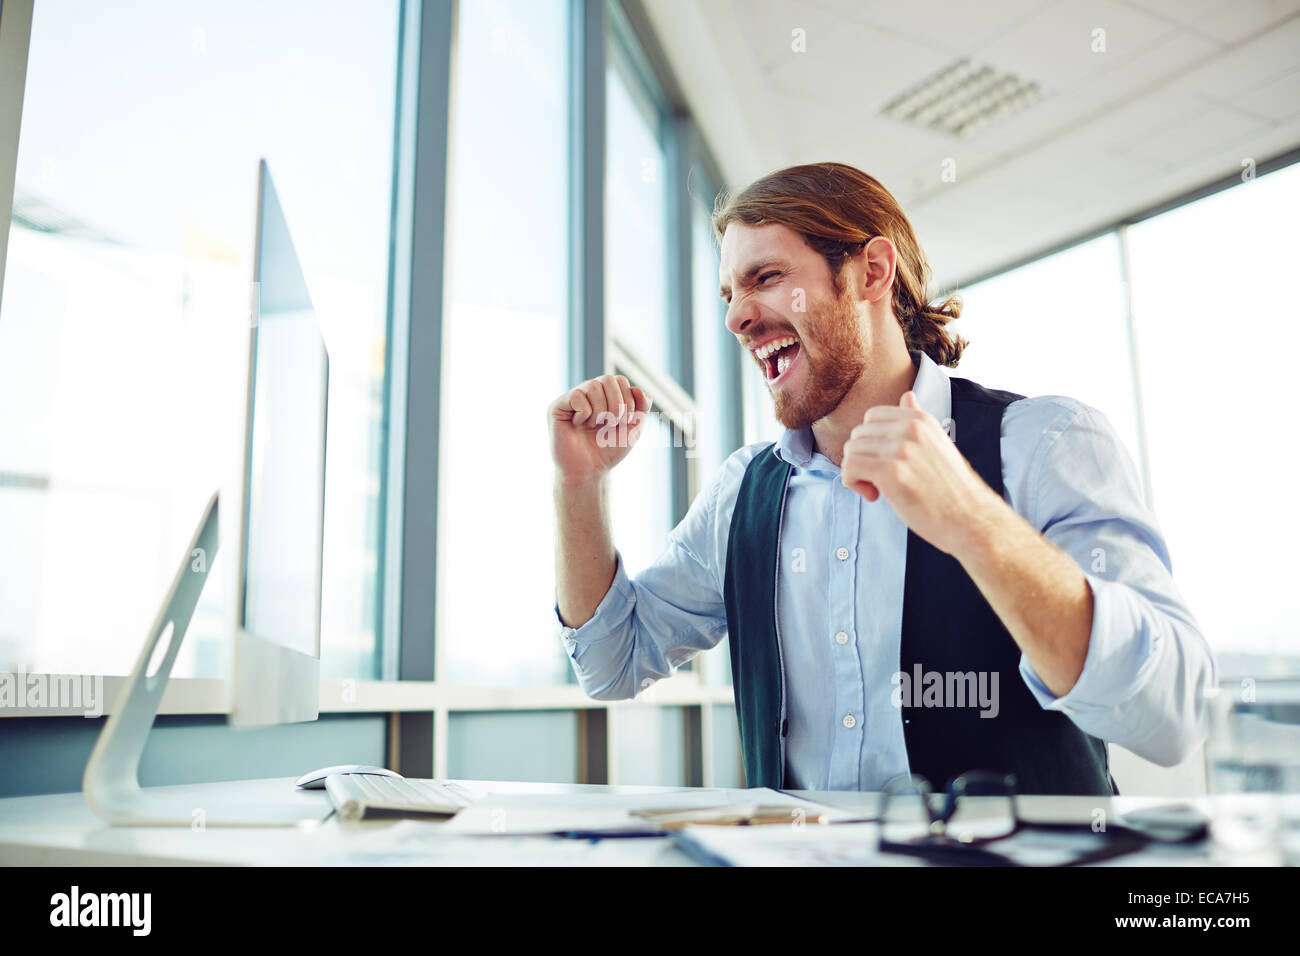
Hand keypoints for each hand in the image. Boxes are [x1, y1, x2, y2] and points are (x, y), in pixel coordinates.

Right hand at [549, 373, 651, 485]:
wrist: (589, 471)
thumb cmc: (608, 450)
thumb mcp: (633, 429)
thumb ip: (642, 407)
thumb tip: (640, 390)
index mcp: (605, 395)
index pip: (620, 380)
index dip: (628, 400)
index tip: (624, 422)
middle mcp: (588, 393)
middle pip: (608, 379)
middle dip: (617, 405)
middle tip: (611, 425)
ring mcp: (572, 398)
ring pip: (593, 386)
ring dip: (600, 412)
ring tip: (593, 427)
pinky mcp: (557, 407)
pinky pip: (577, 396)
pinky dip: (585, 414)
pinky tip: (578, 426)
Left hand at [840, 391, 1000, 555]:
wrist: (969, 518)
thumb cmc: (950, 488)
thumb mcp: (937, 444)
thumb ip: (917, 420)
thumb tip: (907, 395)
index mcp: (920, 420)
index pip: (872, 417)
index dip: (870, 442)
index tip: (883, 463)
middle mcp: (910, 429)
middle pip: (858, 434)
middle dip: (862, 458)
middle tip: (880, 482)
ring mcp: (900, 448)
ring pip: (851, 450)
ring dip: (857, 473)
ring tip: (878, 489)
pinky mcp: (890, 471)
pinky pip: (849, 467)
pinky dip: (852, 482)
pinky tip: (873, 495)